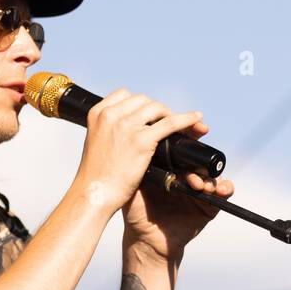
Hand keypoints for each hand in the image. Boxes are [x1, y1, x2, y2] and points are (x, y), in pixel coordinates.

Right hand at [77, 89, 208, 214]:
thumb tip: (125, 129)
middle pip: (142, 100)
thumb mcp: (95, 143)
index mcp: (97, 113)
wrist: (94, 194)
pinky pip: (170, 123)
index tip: (146, 114)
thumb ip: (107, 131)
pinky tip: (196, 119)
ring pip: (157, 108)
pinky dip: (186, 120)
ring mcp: (126, 126)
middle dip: (155, 110)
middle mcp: (111, 115)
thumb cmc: (95, 176)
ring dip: (168, 114)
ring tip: (176, 126)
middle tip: (163, 122)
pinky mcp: (142, 140)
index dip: (138, 104)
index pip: (123, 95)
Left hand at [121, 117, 234, 261]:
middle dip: (201, 160)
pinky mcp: (209, 206)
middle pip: (200, 160)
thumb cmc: (137, 213)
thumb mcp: (133, 186)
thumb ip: (137, 165)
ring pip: (212, 176)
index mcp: (170, 169)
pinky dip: (225, 188)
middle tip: (193, 171)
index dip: (190, 140)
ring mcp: (199, 191)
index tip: (195, 132)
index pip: (183, 149)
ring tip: (198, 185)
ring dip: (209, 178)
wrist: (146, 240)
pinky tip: (218, 191)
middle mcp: (186, 176)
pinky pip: (224, 193)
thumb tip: (139, 139)